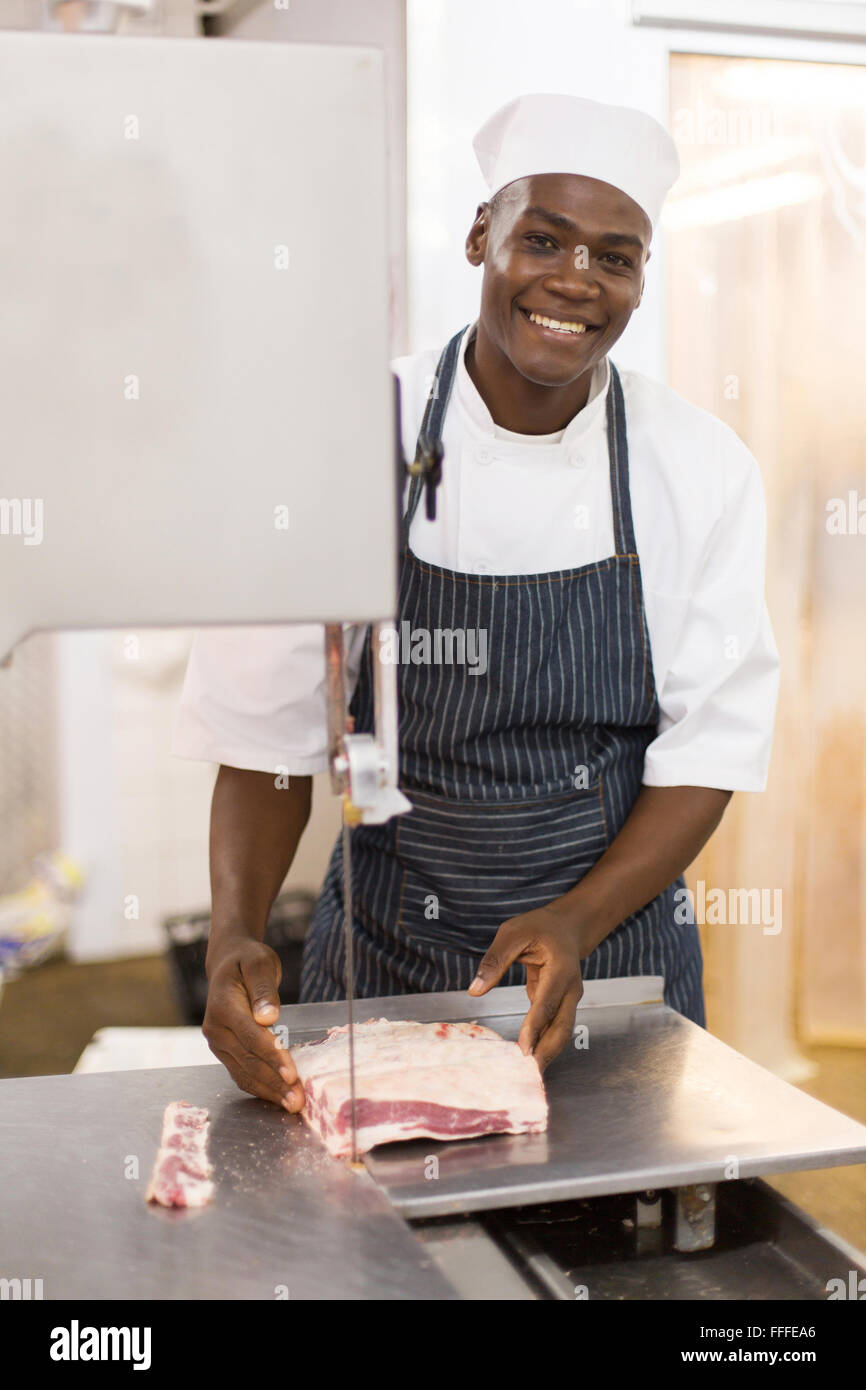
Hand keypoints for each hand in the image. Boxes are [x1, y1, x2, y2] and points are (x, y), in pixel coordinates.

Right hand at [202, 939, 303, 1111]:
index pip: (250, 1036)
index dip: (271, 1056)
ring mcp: (217, 1043)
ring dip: (270, 1091)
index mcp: (222, 1004)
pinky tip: (279, 1097)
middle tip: (298, 1100)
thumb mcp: (260, 963)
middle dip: (275, 1081)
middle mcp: (215, 1028)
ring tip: (293, 1104)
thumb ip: (264, 989)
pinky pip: (242, 1073)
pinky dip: (261, 1087)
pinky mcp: (224, 1052)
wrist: (229, 964)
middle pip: (248, 1060)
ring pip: (244, 1072)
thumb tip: (268, 1017)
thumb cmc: (249, 961)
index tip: (292, 1073)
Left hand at [468, 902, 583, 1070]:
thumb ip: (495, 959)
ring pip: (561, 1033)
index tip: (523, 1049)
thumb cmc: (539, 927)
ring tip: (525, 1075)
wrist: (567, 927)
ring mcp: (569, 1000)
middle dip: (546, 1053)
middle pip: (562, 1027)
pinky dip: (542, 1044)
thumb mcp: (513, 933)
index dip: (535, 1027)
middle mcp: (571, 989)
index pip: (547, 1003)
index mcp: (561, 969)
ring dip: (546, 1054)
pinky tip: (526, 1057)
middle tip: (526, 1075)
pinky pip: (553, 1029)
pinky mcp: (561, 1007)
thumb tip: (476, 989)